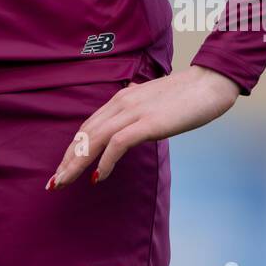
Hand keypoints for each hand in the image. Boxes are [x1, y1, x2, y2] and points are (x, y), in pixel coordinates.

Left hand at [46, 65, 240, 189]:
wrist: (210, 83)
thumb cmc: (186, 96)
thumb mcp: (154, 103)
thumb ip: (138, 112)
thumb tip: (130, 127)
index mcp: (122, 98)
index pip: (89, 126)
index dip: (74, 147)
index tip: (63, 166)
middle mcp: (122, 103)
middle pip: (85, 133)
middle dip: (68, 159)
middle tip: (54, 181)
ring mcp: (134, 112)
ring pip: (95, 139)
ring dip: (77, 162)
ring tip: (65, 182)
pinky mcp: (148, 123)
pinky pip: (118, 143)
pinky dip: (105, 161)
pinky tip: (97, 177)